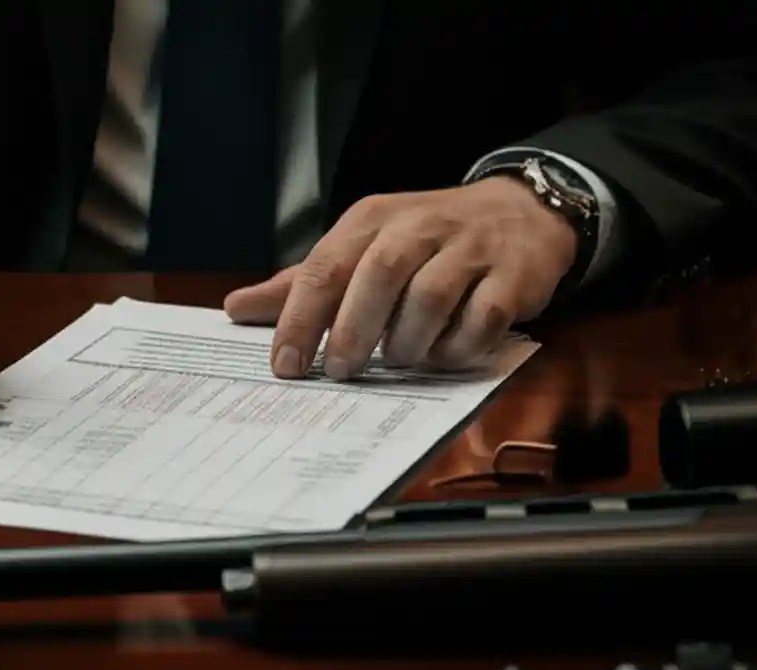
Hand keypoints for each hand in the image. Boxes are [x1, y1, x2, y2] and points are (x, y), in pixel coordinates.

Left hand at [224, 177, 577, 377]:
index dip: (301, 319)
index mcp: (372, 220)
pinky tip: (443, 355)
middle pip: (377, 276)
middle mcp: (420, 226)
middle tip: (339, 371)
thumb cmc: (426, 241)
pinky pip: (482, 318)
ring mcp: (470, 249)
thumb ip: (304, 283)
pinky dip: (458, 346)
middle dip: (352, 330)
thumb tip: (236, 308)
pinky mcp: (512, 276)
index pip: (325, 267)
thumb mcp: (361, 248)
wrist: (520, 212)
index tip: (285, 365)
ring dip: (408, 340)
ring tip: (397, 361)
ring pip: (430, 297)